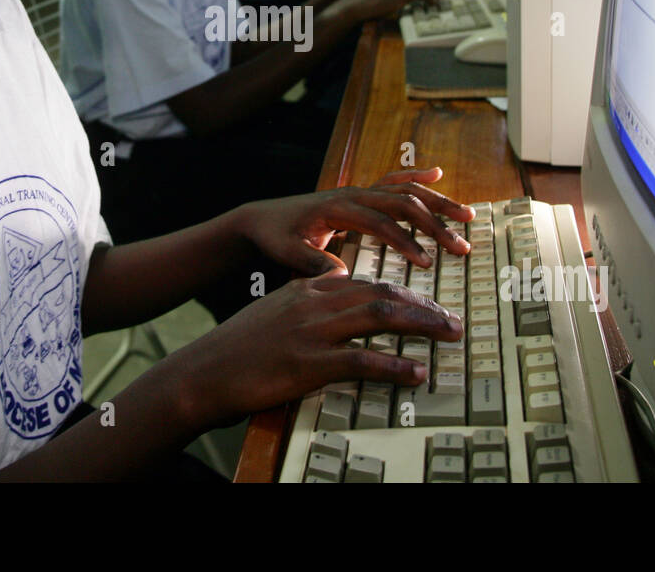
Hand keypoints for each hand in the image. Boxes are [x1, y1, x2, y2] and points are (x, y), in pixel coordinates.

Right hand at [174, 271, 463, 426]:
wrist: (203, 372)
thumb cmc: (238, 350)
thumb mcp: (275, 315)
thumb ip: (308, 308)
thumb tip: (338, 310)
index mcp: (307, 289)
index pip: (366, 281)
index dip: (403, 291)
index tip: (427, 302)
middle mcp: (314, 303)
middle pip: (382, 293)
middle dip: (423, 304)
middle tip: (451, 319)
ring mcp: (312, 332)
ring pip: (381, 317)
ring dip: (422, 325)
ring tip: (448, 335)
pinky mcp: (309, 364)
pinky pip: (364, 361)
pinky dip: (396, 366)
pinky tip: (417, 373)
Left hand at [231, 168, 473, 275]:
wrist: (260, 218)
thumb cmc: (274, 236)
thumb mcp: (286, 252)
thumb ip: (311, 262)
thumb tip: (340, 275)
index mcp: (338, 207)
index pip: (381, 223)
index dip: (405, 242)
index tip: (427, 262)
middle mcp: (353, 194)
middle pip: (403, 203)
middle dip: (435, 224)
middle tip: (460, 246)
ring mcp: (358, 191)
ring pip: (405, 190)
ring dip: (437, 202)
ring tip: (467, 216)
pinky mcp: (359, 194)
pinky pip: (392, 180)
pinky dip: (416, 176)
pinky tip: (437, 175)